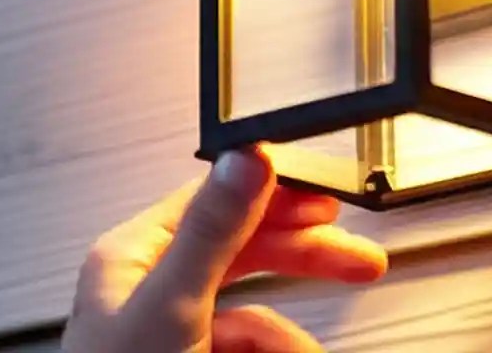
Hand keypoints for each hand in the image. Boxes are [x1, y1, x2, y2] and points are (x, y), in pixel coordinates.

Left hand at [62, 147, 387, 351]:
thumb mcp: (171, 307)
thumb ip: (213, 232)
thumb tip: (246, 157)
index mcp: (132, 258)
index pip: (215, 202)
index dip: (274, 194)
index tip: (325, 197)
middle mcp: (151, 290)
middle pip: (248, 251)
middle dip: (306, 259)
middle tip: (359, 261)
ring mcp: (174, 335)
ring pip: (257, 314)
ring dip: (287, 340)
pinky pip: (251, 352)